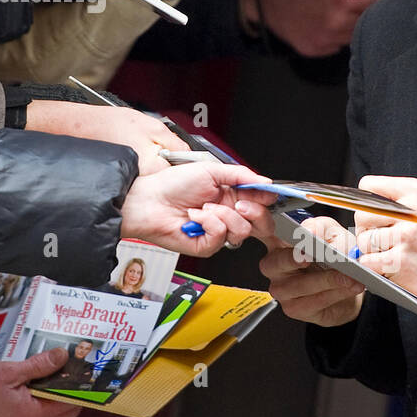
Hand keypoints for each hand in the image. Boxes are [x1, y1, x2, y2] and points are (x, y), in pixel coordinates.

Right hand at [0, 349, 81, 416]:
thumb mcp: (11, 371)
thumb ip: (39, 365)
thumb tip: (61, 357)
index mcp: (33, 415)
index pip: (68, 404)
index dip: (77, 388)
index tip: (81, 374)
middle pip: (63, 413)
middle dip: (68, 394)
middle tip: (67, 373)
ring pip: (50, 414)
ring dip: (54, 397)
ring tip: (50, 376)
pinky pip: (35, 413)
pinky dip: (40, 400)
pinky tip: (34, 384)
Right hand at [25, 100, 180, 174]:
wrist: (80, 128)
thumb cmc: (110, 125)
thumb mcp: (153, 127)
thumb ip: (175, 143)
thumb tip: (190, 155)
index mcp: (156, 169)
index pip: (184, 171)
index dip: (185, 160)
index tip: (184, 153)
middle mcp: (145, 181)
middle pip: (170, 174)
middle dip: (169, 160)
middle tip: (156, 144)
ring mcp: (134, 181)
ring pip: (155, 172)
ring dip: (154, 160)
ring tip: (139, 144)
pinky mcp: (124, 177)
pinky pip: (141, 171)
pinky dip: (140, 162)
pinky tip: (130, 149)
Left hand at [120, 161, 277, 254]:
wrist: (149, 201)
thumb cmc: (172, 184)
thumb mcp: (210, 170)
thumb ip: (241, 175)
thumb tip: (266, 182)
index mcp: (230, 196)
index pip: (261, 202)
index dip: (266, 199)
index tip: (268, 194)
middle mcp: (227, 214)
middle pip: (261, 223)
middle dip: (254, 211)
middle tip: (240, 202)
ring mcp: (218, 231)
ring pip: (243, 230)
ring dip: (223, 214)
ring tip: (204, 207)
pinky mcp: (208, 245)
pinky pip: (222, 236)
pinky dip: (208, 223)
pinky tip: (195, 217)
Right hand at [240, 0, 391, 56]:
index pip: (379, 2)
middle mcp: (336, 22)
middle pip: (368, 21)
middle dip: (362, 10)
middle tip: (347, 0)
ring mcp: (325, 39)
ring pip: (354, 35)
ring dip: (349, 24)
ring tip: (332, 10)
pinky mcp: (315, 49)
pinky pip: (337, 44)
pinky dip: (334, 35)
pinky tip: (321, 21)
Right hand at [246, 205, 365, 327]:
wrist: (351, 284)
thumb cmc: (336, 255)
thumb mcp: (333, 233)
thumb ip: (321, 229)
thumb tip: (310, 232)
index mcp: (278, 241)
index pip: (261, 229)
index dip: (257, 222)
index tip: (260, 216)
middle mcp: (274, 265)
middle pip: (276, 262)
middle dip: (293, 259)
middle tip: (308, 255)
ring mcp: (281, 288)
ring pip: (298, 285)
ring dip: (326, 280)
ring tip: (349, 276)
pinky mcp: (293, 308)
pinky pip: (312, 302)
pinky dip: (334, 294)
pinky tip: (349, 287)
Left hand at [352, 175, 416, 308]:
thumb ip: (395, 199)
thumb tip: (359, 200)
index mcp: (415, 191)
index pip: (368, 186)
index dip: (367, 201)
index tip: (372, 211)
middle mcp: (410, 211)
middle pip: (362, 214)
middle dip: (367, 229)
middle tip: (382, 237)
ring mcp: (405, 236)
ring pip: (363, 240)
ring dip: (371, 251)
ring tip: (391, 252)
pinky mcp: (399, 260)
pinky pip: (368, 261)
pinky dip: (374, 266)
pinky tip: (390, 265)